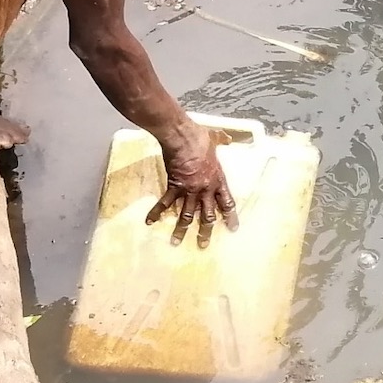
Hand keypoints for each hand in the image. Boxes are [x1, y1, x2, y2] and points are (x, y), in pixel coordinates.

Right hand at [146, 125, 236, 246]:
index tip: (232, 228)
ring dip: (181, 230)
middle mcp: (205, 189)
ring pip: (187, 216)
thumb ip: (222, 140)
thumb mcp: (216, 138)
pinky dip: (157, 212)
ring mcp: (189, 190)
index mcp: (218, 180)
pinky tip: (150, 221)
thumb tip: (228, 138)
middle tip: (203, 245)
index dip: (230, 217)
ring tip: (176, 242)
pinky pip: (165, 203)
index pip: (227, 203)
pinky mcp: (174, 187)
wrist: (182, 137)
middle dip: (206, 232)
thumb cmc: (200, 137)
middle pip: (207, 216)